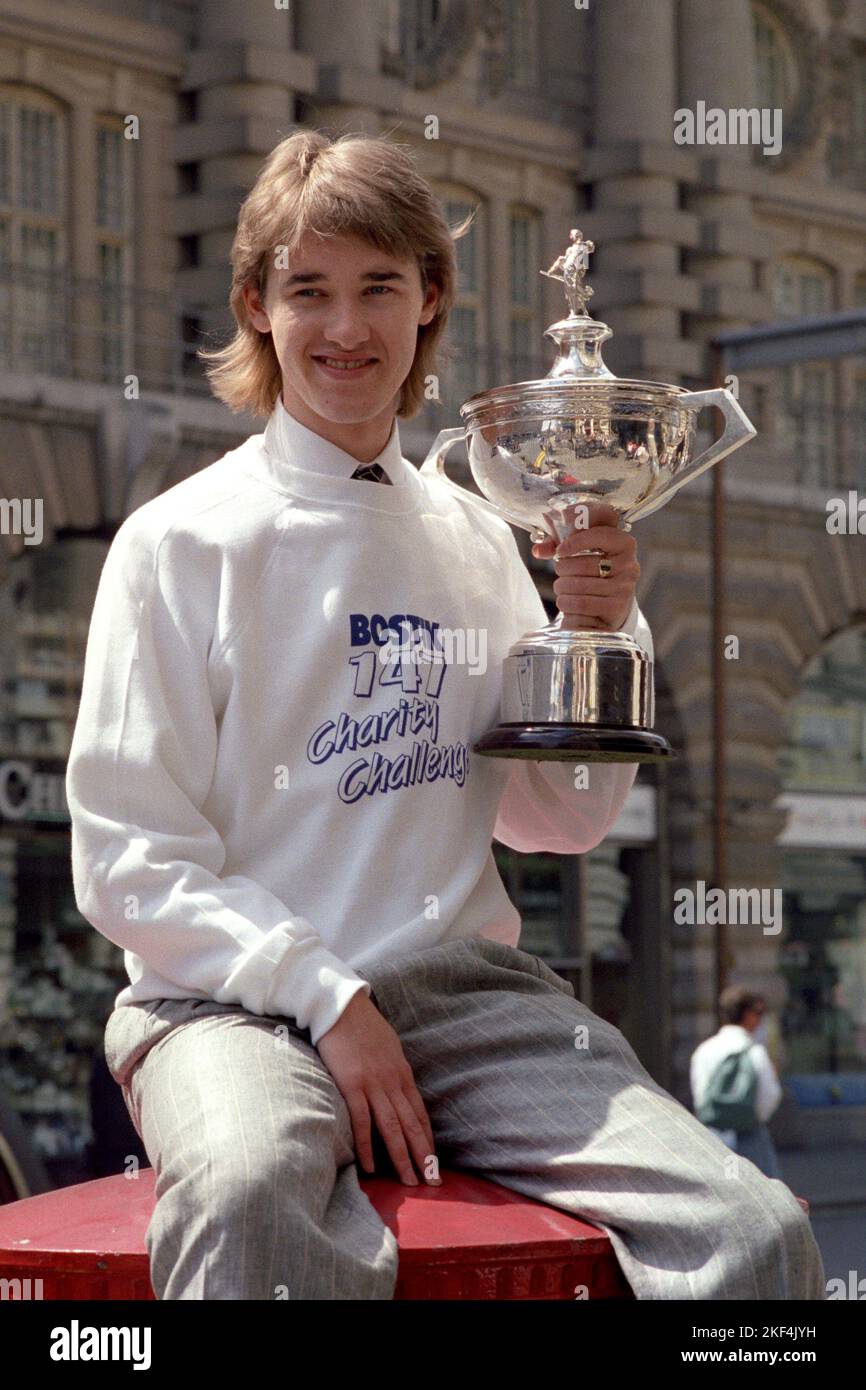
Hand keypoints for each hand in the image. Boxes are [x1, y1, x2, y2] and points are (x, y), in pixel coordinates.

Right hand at [316, 990, 440, 1186]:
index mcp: (402, 1074)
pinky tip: (372, 1167)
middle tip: (433, 1183)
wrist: (341, 1006)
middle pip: (412, 1126)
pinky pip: (362, 1121)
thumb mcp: (388, 1046)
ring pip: (392, 1128)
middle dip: (423, 1156)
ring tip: (410, 1182)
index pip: (420, 1114)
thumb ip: (394, 1069)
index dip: (427, 1140)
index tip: (434, 1162)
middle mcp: (392, 1082)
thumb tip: (397, 1087)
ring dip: (402, 1158)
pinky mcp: (351, 1085)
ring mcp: (373, 1084)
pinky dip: (368, 1147)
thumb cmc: (362, 1025)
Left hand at [531, 501, 638, 631]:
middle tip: (561, 573)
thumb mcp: (583, 552)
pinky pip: (579, 606)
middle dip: (562, 570)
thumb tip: (538, 550)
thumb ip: (557, 545)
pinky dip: (567, 605)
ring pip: (577, 588)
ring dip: (561, 589)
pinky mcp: (616, 609)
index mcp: (624, 544)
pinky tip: (569, 603)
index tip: (560, 551)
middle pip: (582, 565)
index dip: (575, 542)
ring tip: (563, 588)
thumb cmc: (594, 572)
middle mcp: (629, 566)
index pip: (599, 536)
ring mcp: (624, 589)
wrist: (612, 605)